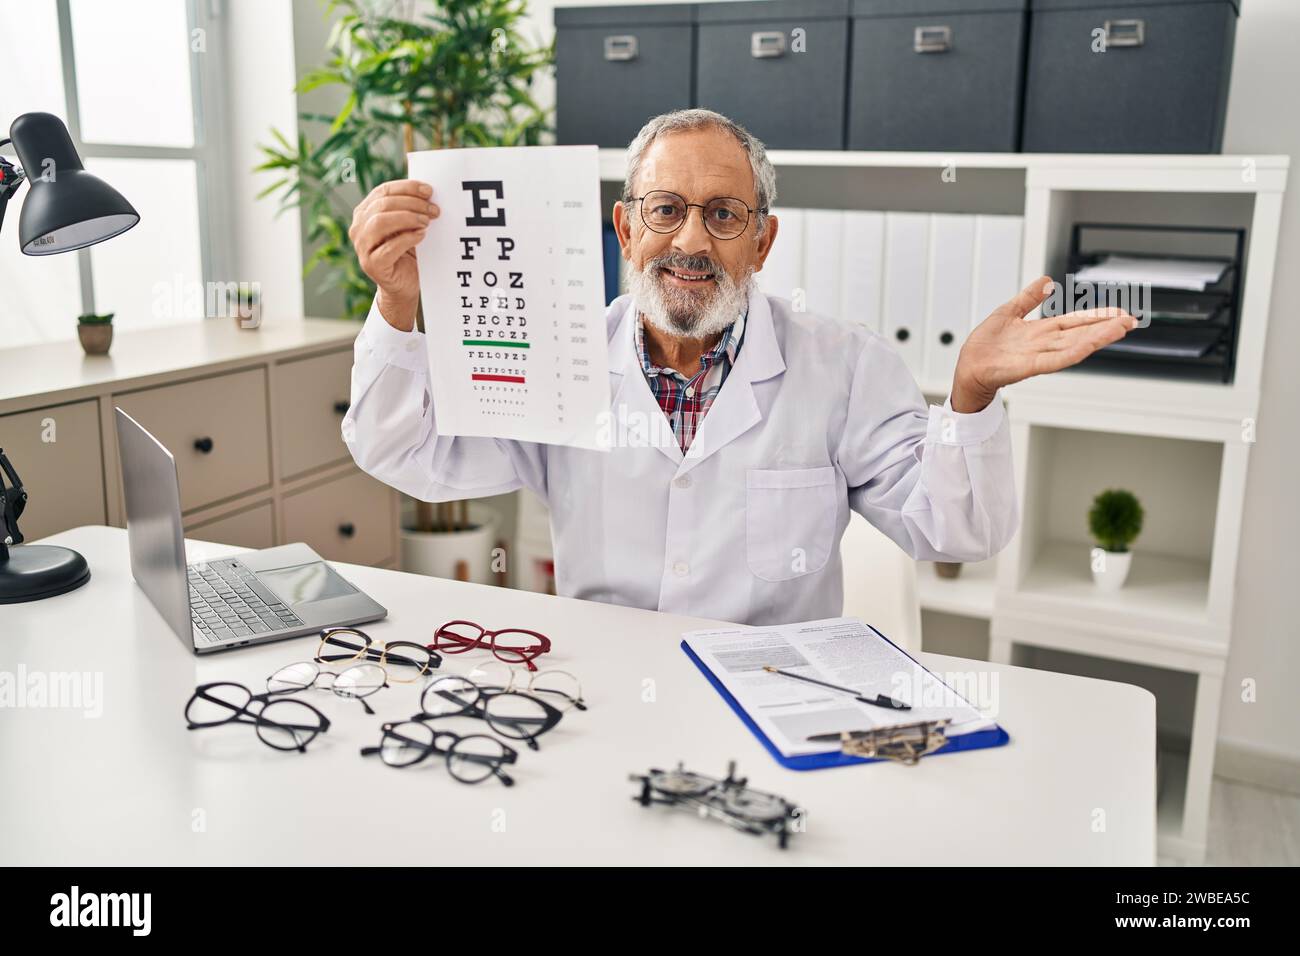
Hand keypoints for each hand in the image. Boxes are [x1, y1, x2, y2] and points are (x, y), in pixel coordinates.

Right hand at [350, 179, 437, 330]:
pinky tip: (421, 236)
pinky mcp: (372, 265)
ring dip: (408, 218)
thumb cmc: (407, 251)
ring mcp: (362, 247)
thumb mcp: (406, 225)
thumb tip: (427, 191)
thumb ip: (409, 208)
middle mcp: (358, 228)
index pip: (383, 191)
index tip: (429, 190)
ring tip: (427, 222)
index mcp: (364, 212)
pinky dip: (407, 239)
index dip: (407, 188)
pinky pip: (388, 248)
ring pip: (380, 222)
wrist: (404, 285)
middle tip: (434, 210)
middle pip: (383, 205)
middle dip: (412, 203)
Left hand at [950, 275, 1136, 412]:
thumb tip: (1047, 282)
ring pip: (1074, 345)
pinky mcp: (1028, 366)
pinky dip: (1071, 352)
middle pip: (1081, 333)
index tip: (1120, 311)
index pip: (1076, 321)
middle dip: (1106, 326)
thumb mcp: (1008, 312)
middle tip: (1131, 320)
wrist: (968, 366)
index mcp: (1042, 331)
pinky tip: (1088, 346)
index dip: (1097, 316)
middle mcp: (1045, 343)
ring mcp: (1039, 355)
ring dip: (1097, 337)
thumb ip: (1028, 298)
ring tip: (1119, 329)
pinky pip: (1054, 360)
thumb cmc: (985, 346)